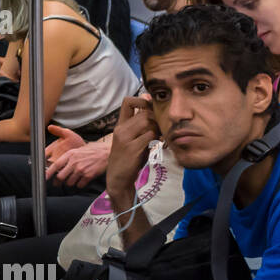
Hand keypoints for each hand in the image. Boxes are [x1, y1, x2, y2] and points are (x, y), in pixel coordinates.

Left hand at [45, 125, 108, 186]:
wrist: (106, 152)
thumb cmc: (92, 151)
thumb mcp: (77, 150)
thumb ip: (68, 158)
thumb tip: (58, 166)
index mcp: (70, 155)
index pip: (56, 165)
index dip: (48, 172)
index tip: (44, 177)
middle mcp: (74, 162)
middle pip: (60, 177)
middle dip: (59, 181)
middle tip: (59, 183)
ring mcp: (81, 169)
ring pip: (69, 182)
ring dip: (70, 183)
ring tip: (73, 180)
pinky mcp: (89, 175)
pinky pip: (79, 185)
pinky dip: (79, 185)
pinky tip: (82, 181)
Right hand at [106, 95, 159, 209]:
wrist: (118, 179)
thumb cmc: (128, 159)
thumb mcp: (131, 140)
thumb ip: (140, 127)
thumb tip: (153, 112)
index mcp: (119, 126)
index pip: (128, 102)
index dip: (142, 100)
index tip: (152, 109)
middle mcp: (120, 130)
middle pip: (143, 112)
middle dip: (156, 118)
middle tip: (161, 128)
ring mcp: (125, 139)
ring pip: (147, 122)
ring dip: (158, 128)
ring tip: (160, 136)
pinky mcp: (132, 148)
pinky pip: (150, 135)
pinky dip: (158, 137)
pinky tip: (159, 143)